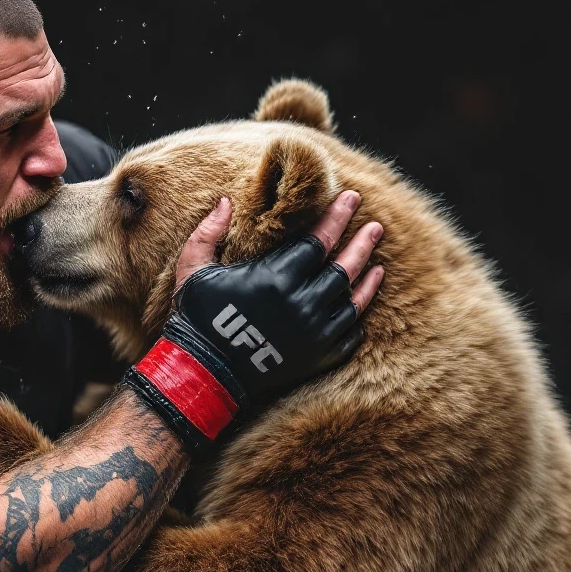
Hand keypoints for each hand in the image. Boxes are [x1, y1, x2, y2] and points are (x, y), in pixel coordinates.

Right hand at [172, 190, 382, 401]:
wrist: (205, 372)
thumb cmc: (198, 317)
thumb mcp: (193, 269)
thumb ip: (208, 232)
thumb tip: (225, 201)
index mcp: (276, 278)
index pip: (318, 240)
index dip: (336, 218)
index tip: (351, 198)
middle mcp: (302, 304)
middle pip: (343, 267)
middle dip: (362, 243)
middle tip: (377, 226)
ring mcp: (314, 332)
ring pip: (352, 299)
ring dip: (367, 276)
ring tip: (377, 259)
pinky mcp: (319, 357)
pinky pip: (350, 331)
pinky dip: (359, 312)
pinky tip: (364, 298)